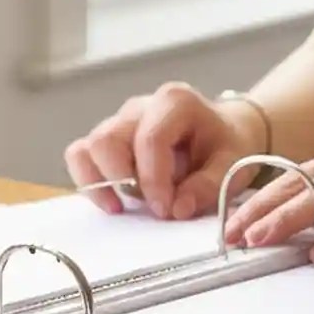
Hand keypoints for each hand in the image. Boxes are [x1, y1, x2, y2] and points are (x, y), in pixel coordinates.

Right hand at [64, 82, 264, 219]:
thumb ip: (209, 185)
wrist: (223, 133)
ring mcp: (119, 121)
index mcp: (175, 102)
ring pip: (87, 148)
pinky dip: (91, 182)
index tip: (165, 210)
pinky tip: (114, 202)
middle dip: (122, 181)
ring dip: (102, 183)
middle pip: (107, 140)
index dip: (153, 180)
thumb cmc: (226, 145)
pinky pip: (81, 156)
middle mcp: (140, 107)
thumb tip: (177, 209)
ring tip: (124, 207)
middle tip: (149, 208)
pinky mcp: (107, 139)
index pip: (149, 139)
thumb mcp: (232, 165)